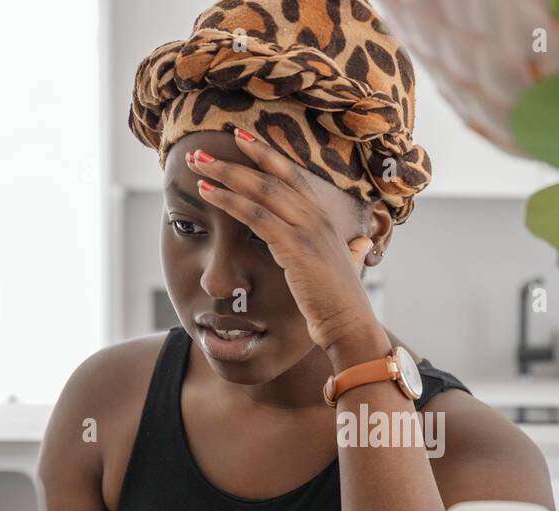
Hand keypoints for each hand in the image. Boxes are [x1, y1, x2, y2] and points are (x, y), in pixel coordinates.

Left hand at [186, 129, 385, 364]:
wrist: (349, 325)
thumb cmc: (343, 302)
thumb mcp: (349, 267)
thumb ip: (354, 252)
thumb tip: (361, 244)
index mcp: (324, 219)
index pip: (292, 175)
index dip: (265, 154)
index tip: (239, 139)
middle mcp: (316, 217)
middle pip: (270, 177)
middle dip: (233, 161)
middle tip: (200, 152)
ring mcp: (307, 230)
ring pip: (260, 190)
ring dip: (224, 175)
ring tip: (196, 165)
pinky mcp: (295, 247)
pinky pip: (255, 215)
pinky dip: (229, 200)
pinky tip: (208, 193)